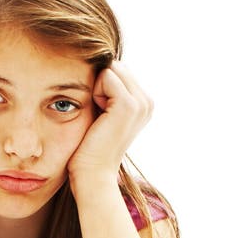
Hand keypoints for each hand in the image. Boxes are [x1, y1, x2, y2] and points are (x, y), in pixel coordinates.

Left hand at [66, 60, 152, 189]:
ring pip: (111, 69)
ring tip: (99, 119)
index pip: (118, 70)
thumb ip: (108, 90)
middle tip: (99, 117)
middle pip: (115, 66)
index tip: (101, 115)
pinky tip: (98, 117)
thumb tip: (100, 64)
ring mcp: (141, 103)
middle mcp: (147, 102)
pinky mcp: (129, 104)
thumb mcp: (103, 113)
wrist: (93, 173)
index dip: (102, 87)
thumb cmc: (91, 147)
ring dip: (97, 90)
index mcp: (144, 103)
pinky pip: (106, 76)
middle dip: (100, 85)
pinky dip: (96, 94)